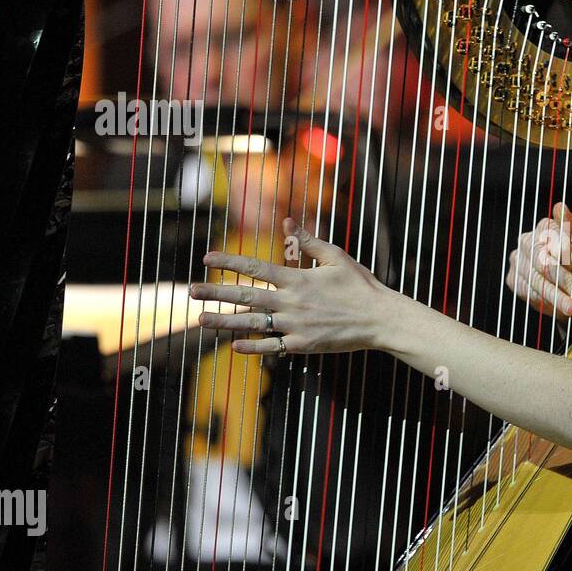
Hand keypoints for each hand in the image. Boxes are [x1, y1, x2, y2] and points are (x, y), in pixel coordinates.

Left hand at [192, 217, 388, 355]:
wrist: (380, 319)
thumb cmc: (360, 286)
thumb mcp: (336, 257)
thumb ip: (308, 242)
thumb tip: (286, 223)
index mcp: (298, 279)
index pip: (256, 268)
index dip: (230, 262)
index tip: (208, 259)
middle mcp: (291, 302)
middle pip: (245, 296)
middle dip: (216, 291)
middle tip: (191, 289)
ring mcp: (295, 326)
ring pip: (252, 323)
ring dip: (224, 321)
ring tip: (200, 319)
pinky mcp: (303, 345)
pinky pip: (271, 346)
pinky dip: (251, 347)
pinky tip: (233, 346)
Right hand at [505, 201, 571, 321]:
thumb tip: (559, 207)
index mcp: (546, 227)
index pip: (552, 235)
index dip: (567, 251)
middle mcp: (527, 240)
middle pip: (543, 260)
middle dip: (565, 280)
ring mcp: (518, 260)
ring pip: (536, 279)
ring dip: (557, 296)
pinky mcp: (513, 279)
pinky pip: (527, 290)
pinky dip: (545, 300)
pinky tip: (560, 308)